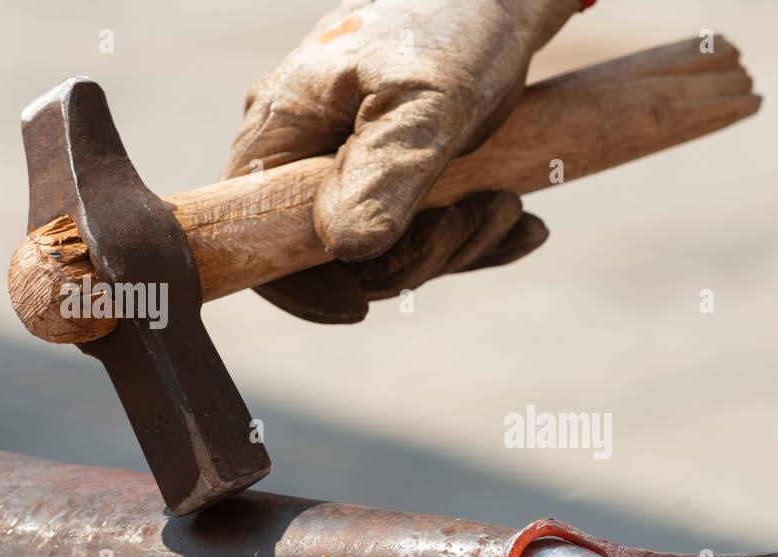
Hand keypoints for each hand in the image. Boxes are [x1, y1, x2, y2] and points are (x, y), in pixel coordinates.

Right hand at [223, 0, 582, 322]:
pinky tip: (522, 224)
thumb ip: (386, 171)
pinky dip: (477, 239)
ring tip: (510, 203)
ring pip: (390, 251)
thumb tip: (347, 249)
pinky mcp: (402, 174)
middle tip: (483, 213)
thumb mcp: (428, 98)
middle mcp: (308, 150)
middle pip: (337, 255)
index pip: (255, 229)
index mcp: (285, 126)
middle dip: (416, 255)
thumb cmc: (457, 25)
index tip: (359, 307)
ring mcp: (355, 164)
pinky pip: (428, 233)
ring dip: (459, 243)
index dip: (297, 284)